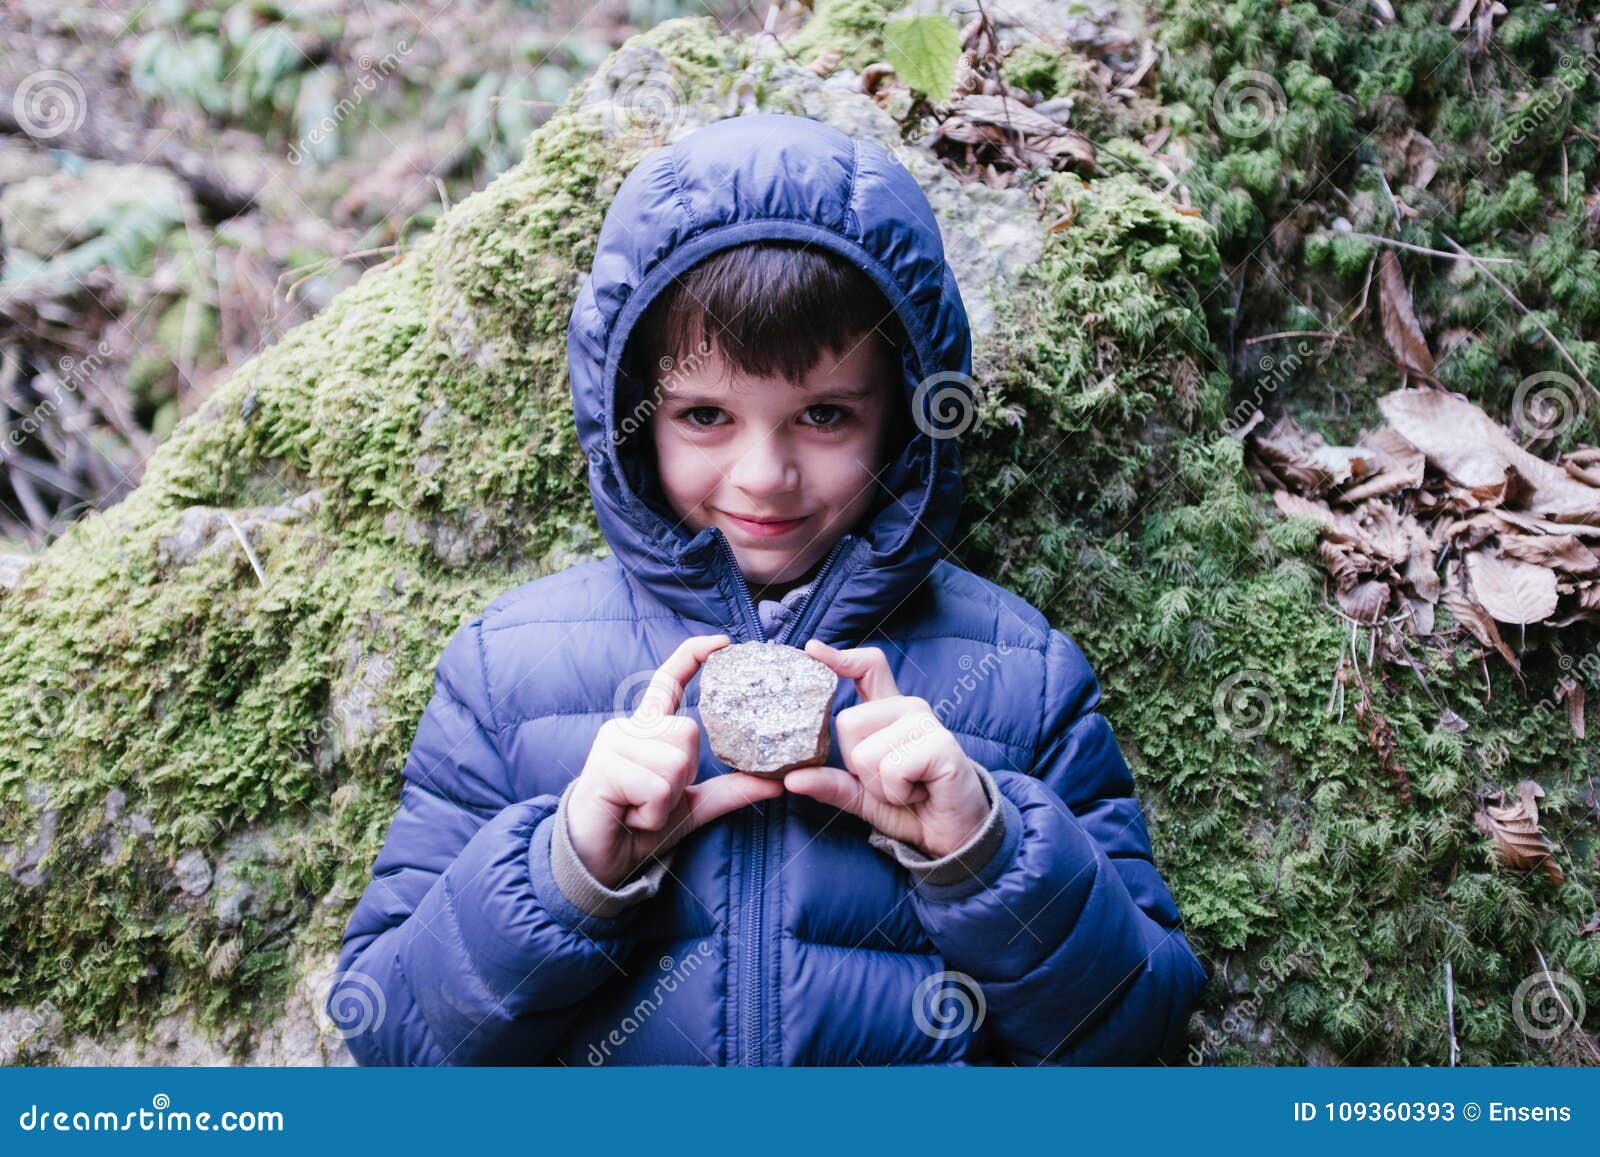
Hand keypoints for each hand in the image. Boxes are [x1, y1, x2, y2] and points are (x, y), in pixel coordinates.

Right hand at [568, 634, 783, 887]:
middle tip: (656, 799)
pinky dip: (653, 811)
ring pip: (675, 761)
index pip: (670, 680)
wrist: (598, 863)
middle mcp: (628, 728)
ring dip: (667, 799)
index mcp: (648, 730)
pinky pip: (656, 786)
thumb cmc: (639, 828)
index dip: (695, 656)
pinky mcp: (603, 767)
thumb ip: (730, 791)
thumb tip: (776, 782)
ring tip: (641, 809)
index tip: (723, 642)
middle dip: (683, 777)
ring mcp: (613, 744)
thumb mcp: (693, 807)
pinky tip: (630, 816)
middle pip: (688, 733)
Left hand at [783, 639, 990, 859]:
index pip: (866, 668)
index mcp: (888, 712)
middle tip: (890, 781)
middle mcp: (908, 708)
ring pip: (866, 752)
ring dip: (879, 785)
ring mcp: (926, 723)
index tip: (811, 649)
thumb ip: (831, 784)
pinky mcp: (941, 744)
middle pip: (847, 722)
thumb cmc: (910, 808)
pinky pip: (892, 769)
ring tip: (907, 788)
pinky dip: (898, 792)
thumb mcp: (862, 797)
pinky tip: (920, 793)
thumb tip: (791, 778)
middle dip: (858, 766)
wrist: (953, 835)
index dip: (839, 658)